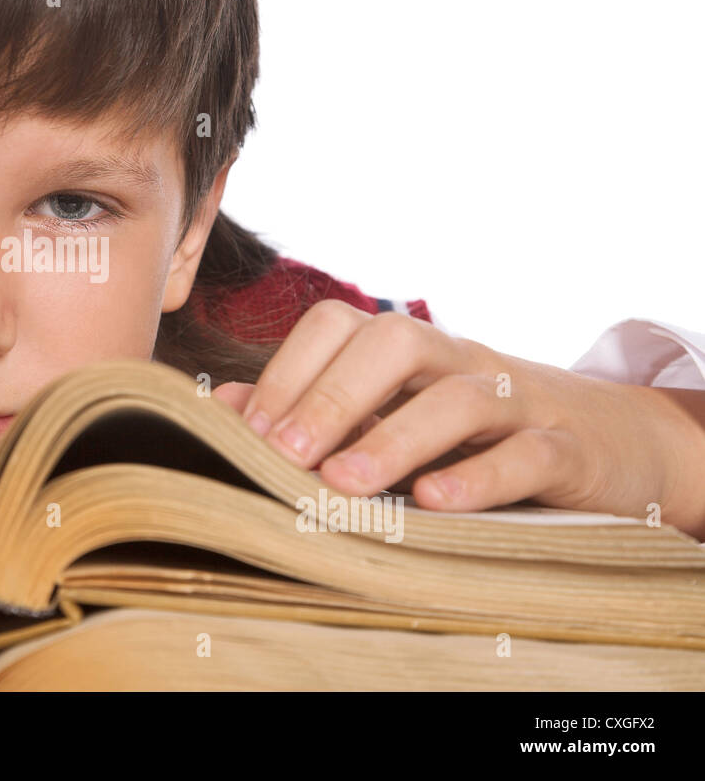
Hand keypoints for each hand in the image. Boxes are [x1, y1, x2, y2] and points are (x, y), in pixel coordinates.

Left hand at [213, 300, 704, 539]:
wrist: (601, 441)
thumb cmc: (468, 434)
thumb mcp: (392, 414)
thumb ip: (314, 407)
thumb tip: (229, 405)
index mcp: (406, 351)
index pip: (337, 327)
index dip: (289, 373)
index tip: (251, 434)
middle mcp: (456, 360)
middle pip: (393, 340)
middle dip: (331, 396)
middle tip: (287, 455)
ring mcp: (516, 399)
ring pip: (458, 395)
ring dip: (393, 438)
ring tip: (343, 483)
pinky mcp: (568, 449)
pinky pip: (529, 452)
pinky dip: (481, 475)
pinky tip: (435, 502)